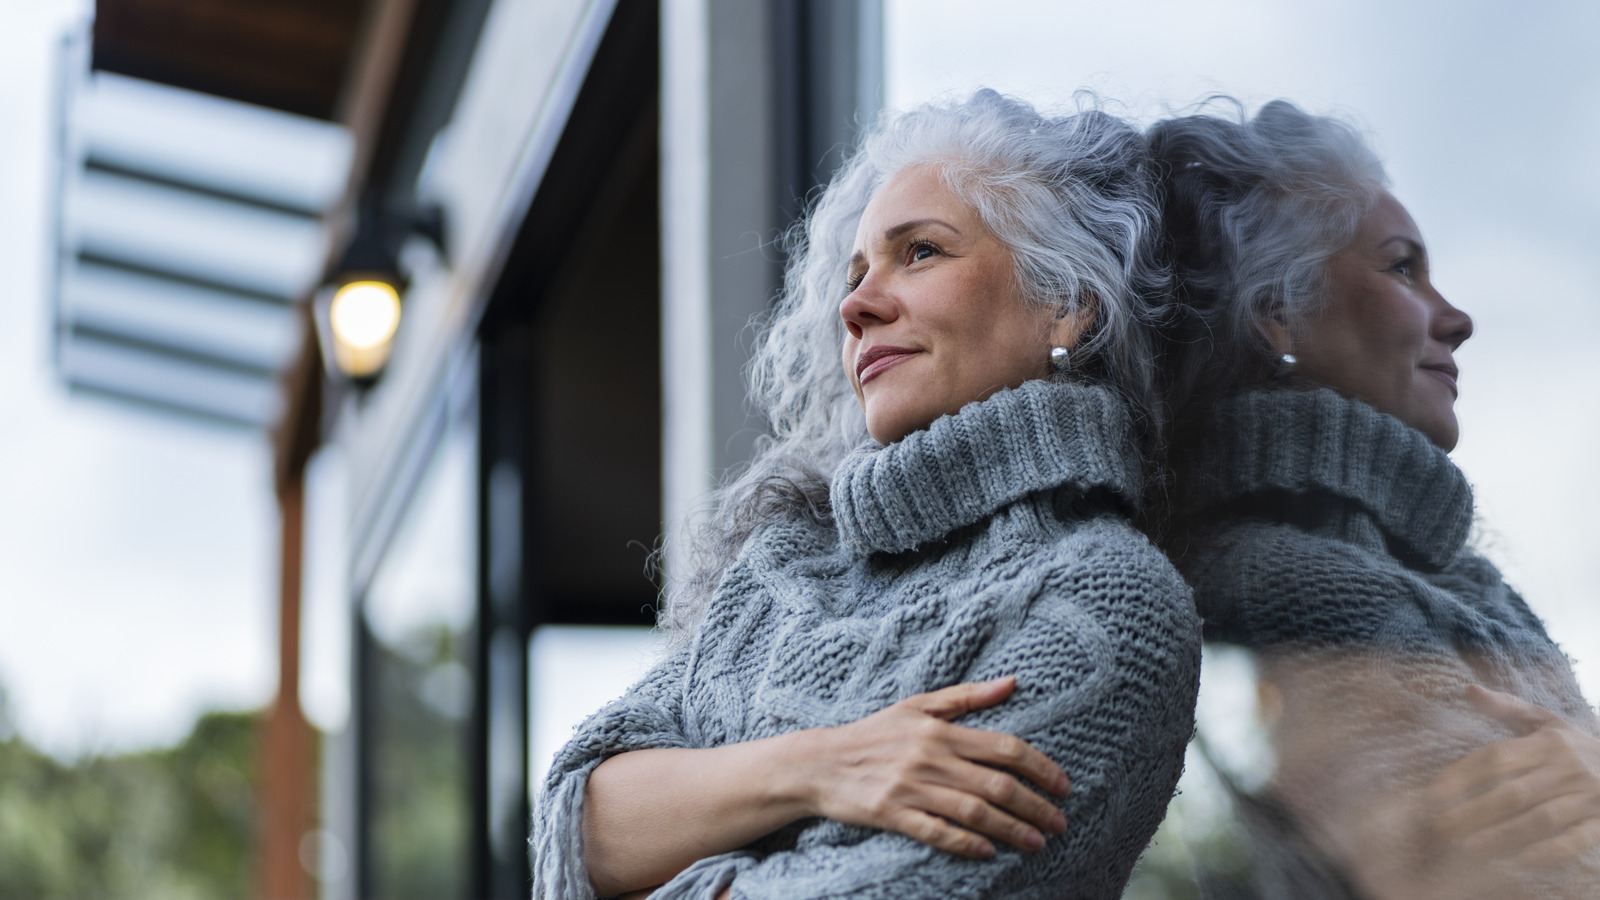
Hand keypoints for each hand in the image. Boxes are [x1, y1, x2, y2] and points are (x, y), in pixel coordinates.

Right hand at [799, 676, 1069, 859]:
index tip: (1064, 786)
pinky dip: (964, 843)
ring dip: (1010, 829)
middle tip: (1060, 822)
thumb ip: (967, 697)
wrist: (818, 763)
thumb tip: (1013, 682)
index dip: (1040, 767)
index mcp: (940, 730)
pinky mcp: (892, 814)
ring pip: (973, 810)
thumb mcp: (917, 705)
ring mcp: (911, 787)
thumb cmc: (873, 733)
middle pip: (996, 783)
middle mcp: (930, 757)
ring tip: (1037, 842)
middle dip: (1035, 805)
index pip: (1003, 747)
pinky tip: (987, 852)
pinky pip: (936, 831)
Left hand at [1425, 685, 1599, 865]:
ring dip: (1504, 835)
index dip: (1463, 775)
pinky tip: (1520, 861)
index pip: (1497, 758)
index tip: (1432, 794)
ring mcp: (1587, 797)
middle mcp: (1566, 769)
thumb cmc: (1573, 745)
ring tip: (1469, 848)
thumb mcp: (1544, 720)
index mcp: (1546, 743)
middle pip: (1513, 793)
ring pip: (1541, 819)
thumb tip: (1468, 689)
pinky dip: (1550, 851)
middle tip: (1439, 829)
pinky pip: (1577, 840)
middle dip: (1474, 812)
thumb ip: (1506, 706)